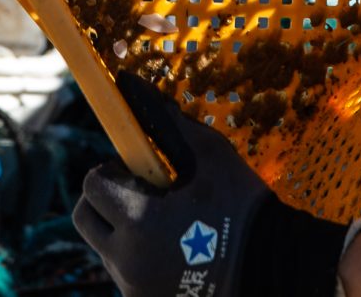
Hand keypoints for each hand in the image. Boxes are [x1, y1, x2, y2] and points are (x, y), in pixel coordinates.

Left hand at [74, 75, 351, 296]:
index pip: (91, 186)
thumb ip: (167, 121)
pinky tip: (173, 251)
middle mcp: (126, 260)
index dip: (112, 171)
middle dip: (105, 201)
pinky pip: (126, 275)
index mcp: (138, 220)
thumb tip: (131, 84)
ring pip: (105, 248)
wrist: (275, 268)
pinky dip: (138, 258)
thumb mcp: (211, 155)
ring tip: (167, 226)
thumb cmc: (242, 207)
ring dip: (123, 230)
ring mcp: (135, 288)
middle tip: (143, 195)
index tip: (140, 172)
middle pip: (85, 219)